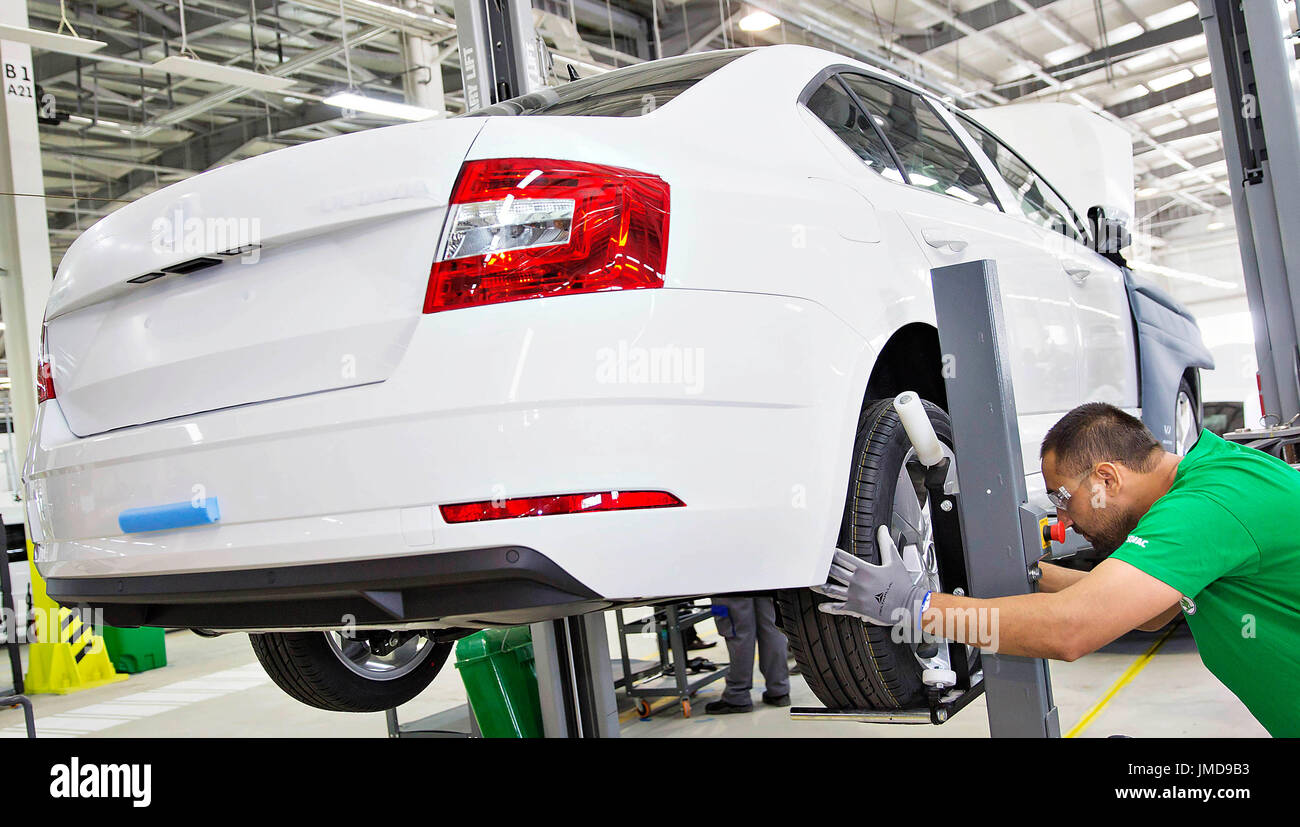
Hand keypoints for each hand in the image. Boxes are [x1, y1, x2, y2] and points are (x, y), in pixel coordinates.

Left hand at [811, 526, 930, 635]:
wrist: (908, 605)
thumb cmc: (902, 584)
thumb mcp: (894, 561)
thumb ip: (885, 544)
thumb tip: (882, 529)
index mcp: (864, 569)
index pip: (842, 557)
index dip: (830, 553)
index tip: (822, 550)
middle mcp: (857, 582)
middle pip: (833, 571)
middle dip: (822, 568)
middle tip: (812, 564)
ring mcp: (855, 596)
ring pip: (831, 589)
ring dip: (820, 586)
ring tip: (811, 584)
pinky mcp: (857, 608)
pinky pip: (839, 608)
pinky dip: (829, 607)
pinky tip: (822, 606)